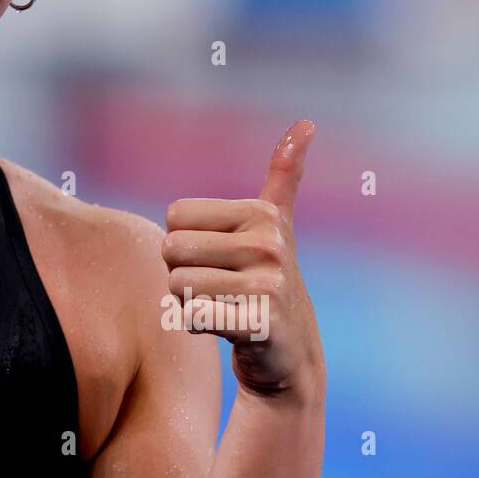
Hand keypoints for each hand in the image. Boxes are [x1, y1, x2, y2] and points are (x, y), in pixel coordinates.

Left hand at [161, 120, 322, 398]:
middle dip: (181, 272)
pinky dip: (195, 325)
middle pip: (171, 249)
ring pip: (177, 284)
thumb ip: (286, 175)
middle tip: (216, 287)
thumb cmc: (266, 281)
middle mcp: (269, 244)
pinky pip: (191, 315)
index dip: (185, 241)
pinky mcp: (259, 323)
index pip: (175, 216)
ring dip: (187, 301)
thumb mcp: (276, 225)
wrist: (289, 354)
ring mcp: (267, 284)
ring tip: (221, 307)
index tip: (219, 257)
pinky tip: (223, 329)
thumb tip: (307, 123)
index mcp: (262, 214)